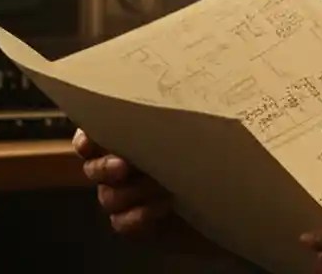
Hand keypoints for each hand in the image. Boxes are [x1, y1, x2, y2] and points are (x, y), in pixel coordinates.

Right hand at [73, 129, 223, 259]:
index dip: (86, 138)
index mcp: (132, 139)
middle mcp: (122, 168)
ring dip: (133, 191)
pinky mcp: (137, 223)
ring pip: (109, 196)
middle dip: (104, 167)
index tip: (91, 141)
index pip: (94, 136)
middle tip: (123, 166)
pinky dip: (138, 216)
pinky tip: (162, 207)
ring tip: (163, 186)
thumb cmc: (219, 156)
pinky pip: (122, 222)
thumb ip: (182, 121)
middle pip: (94, 167)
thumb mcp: (203, 132)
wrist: (235, 200)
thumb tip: (180, 98)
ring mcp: (128, 197)